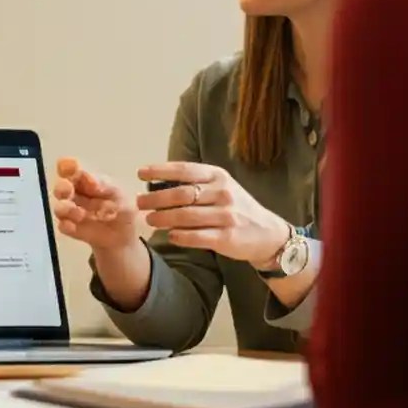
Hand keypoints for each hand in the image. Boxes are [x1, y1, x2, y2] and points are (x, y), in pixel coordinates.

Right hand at [51, 157, 140, 251]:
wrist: (128, 234)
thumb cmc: (122, 207)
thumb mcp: (118, 194)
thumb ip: (103, 186)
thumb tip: (90, 181)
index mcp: (86, 180)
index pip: (72, 170)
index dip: (67, 166)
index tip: (68, 167)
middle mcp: (75, 194)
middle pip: (62, 188)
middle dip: (62, 188)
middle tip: (68, 190)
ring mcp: (72, 213)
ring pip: (60, 208)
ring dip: (66, 208)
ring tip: (80, 214)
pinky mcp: (72, 229)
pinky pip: (63, 226)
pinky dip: (66, 225)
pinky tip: (72, 226)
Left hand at [136, 162, 290, 267]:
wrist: (267, 232)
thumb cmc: (235, 207)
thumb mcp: (220, 187)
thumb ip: (194, 183)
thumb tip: (156, 182)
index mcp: (218, 176)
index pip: (184, 170)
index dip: (159, 170)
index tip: (140, 173)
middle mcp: (223, 193)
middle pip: (181, 194)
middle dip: (155, 198)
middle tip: (139, 203)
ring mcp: (226, 216)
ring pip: (186, 216)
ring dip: (163, 218)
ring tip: (149, 220)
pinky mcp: (228, 237)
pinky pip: (197, 236)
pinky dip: (180, 236)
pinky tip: (170, 236)